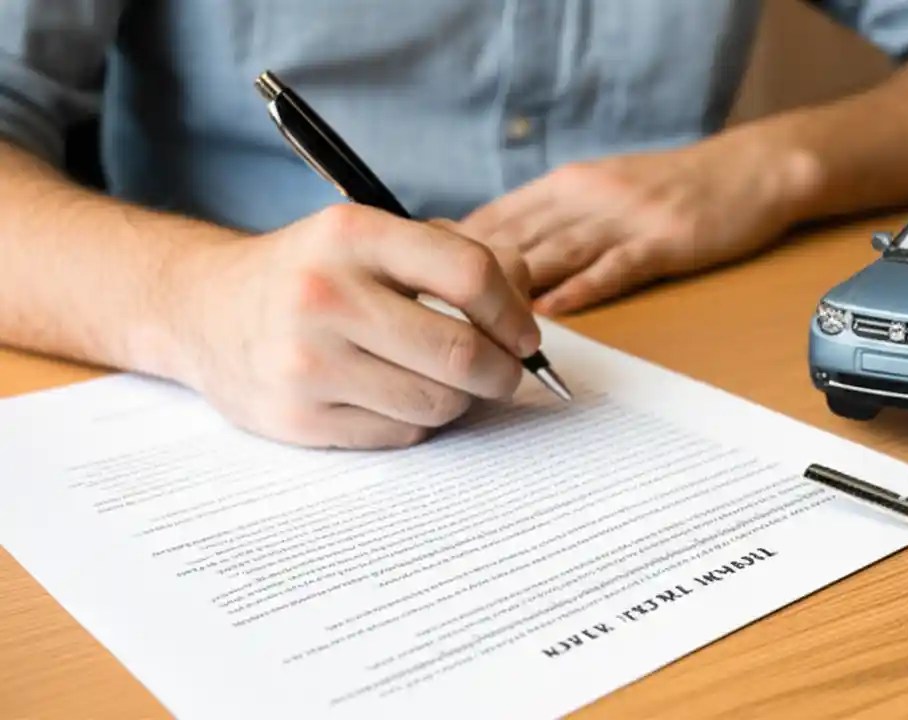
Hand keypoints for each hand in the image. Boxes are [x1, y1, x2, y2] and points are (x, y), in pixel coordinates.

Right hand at [171, 205, 540, 448]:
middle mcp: (324, 295)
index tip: (525, 334)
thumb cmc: (312, 272)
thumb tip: (526, 297)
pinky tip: (393, 396)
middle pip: (461, 353)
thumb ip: (456, 253)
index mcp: (352, 235)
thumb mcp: (373, 237)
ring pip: (437, 404)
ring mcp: (305, 361)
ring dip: (459, 400)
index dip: (513, 312)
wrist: (204, 309)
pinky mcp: (295, 417)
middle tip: (505, 372)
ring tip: (445, 382)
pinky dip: (414, 422)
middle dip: (502, 371)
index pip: (469, 274)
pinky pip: (399, 435)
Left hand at [460, 127, 819, 314]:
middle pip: (514, 238)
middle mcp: (586, 197)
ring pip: (555, 254)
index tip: (412, 282)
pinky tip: (554, 312)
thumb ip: (553, 218)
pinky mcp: (662, 241)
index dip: (450, 252)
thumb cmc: (672, 189)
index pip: (495, 218)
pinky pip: (614, 267)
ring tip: (473, 326)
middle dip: (466, 278)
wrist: (748, 170)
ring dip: (513, 291)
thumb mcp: (602, 190)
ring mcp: (624, 218)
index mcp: (566, 185)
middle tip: (426, 315)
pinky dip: (581, 289)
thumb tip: (496, 252)